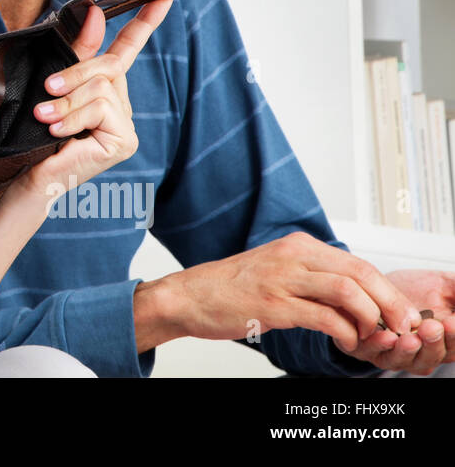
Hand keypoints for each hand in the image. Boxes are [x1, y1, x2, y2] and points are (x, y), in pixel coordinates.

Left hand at [0, 0, 174, 223]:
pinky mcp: (123, 141)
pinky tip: (57, 133)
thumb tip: (95, 14)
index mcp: (105, 86)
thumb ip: (77, 50)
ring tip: (45, 119)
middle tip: (47, 88)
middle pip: (107, 65)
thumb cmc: (33, 132)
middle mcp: (120, 104)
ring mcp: (124, 124)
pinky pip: (101, 108)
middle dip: (74, 73)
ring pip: (101, 87)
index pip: (127, 47)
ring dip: (66, 101)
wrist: (23, 175)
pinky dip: (73, 117)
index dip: (145, 20)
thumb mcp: (52, 84)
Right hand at [144, 232, 419, 351]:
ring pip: (347, 290)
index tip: (397, 312)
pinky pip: (323, 317)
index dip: (386, 289)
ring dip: (369, 317)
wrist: (188, 296)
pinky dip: (344, 332)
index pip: (358, 262)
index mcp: (297, 245)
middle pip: (360, 272)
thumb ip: (312, 279)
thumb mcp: (277, 271)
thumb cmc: (231, 288)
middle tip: (398, 325)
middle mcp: (292, 256)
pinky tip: (343, 341)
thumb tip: (355, 299)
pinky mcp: (272, 305)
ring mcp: (282, 279)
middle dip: (389, 302)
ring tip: (370, 335)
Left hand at [332, 269, 454, 373]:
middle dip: (434, 342)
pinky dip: (381, 346)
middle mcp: (427, 352)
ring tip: (411, 338)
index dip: (454, 335)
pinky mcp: (373, 351)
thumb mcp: (445, 284)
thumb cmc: (416, 289)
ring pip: (408, 360)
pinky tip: (387, 337)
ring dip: (409, 350)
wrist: (378, 286)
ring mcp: (401, 355)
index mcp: (447, 339)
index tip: (450, 322)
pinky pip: (377, 353)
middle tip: (432, 327)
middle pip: (435, 355)